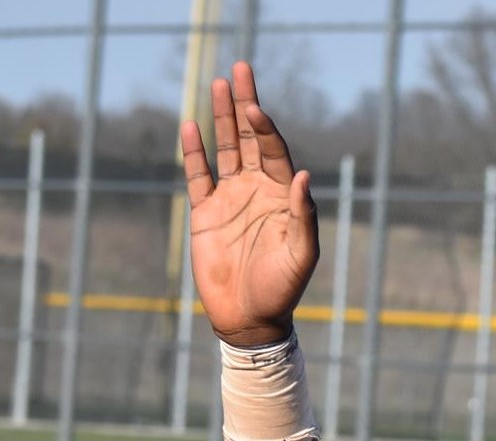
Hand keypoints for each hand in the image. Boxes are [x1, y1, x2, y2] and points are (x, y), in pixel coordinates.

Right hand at [181, 61, 318, 345]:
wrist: (249, 317)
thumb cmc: (282, 289)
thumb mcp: (301, 255)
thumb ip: (303, 216)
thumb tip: (304, 175)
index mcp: (284, 196)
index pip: (274, 151)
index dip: (264, 128)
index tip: (254, 107)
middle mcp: (258, 190)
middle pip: (250, 138)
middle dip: (245, 104)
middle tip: (241, 69)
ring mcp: (231, 199)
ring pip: (225, 149)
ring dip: (221, 118)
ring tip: (218, 83)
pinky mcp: (206, 212)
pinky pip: (198, 176)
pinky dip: (194, 152)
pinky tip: (191, 126)